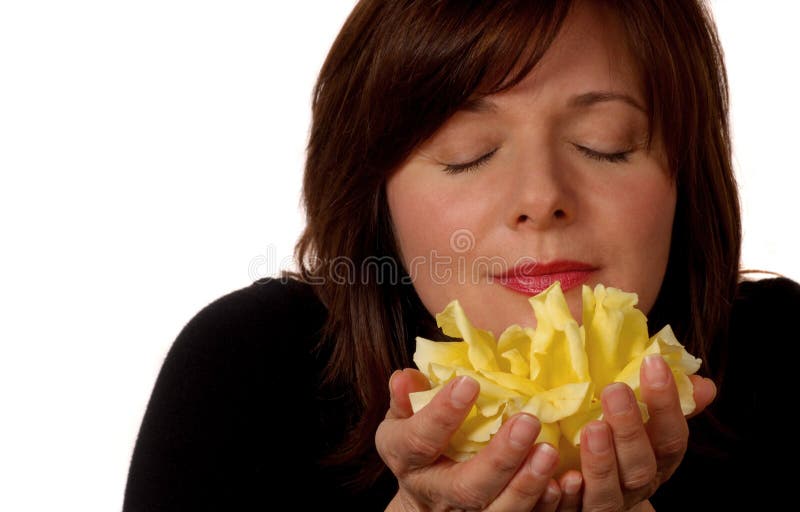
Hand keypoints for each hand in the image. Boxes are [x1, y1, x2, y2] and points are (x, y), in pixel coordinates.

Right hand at [378, 369, 562, 511]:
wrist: (424, 498)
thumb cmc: (419, 440)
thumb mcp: (404, 417)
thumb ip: (407, 396)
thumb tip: (406, 377)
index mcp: (406, 458)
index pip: (419, 440)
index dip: (442, 414)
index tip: (470, 383)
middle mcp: (434, 492)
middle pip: (466, 486)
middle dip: (499, 458)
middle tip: (528, 422)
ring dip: (526, 485)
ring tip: (550, 452)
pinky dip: (544, 506)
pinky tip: (564, 483)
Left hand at [554, 355, 716, 510]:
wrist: (578, 484)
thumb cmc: (609, 431)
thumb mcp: (637, 414)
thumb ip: (662, 399)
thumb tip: (704, 385)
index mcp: (656, 457)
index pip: (671, 435)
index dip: (666, 402)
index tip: (652, 363)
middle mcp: (636, 484)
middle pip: (640, 465)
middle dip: (630, 428)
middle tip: (614, 390)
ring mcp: (607, 501)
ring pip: (608, 491)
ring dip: (602, 461)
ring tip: (592, 428)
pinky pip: (572, 510)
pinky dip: (568, 495)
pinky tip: (565, 475)